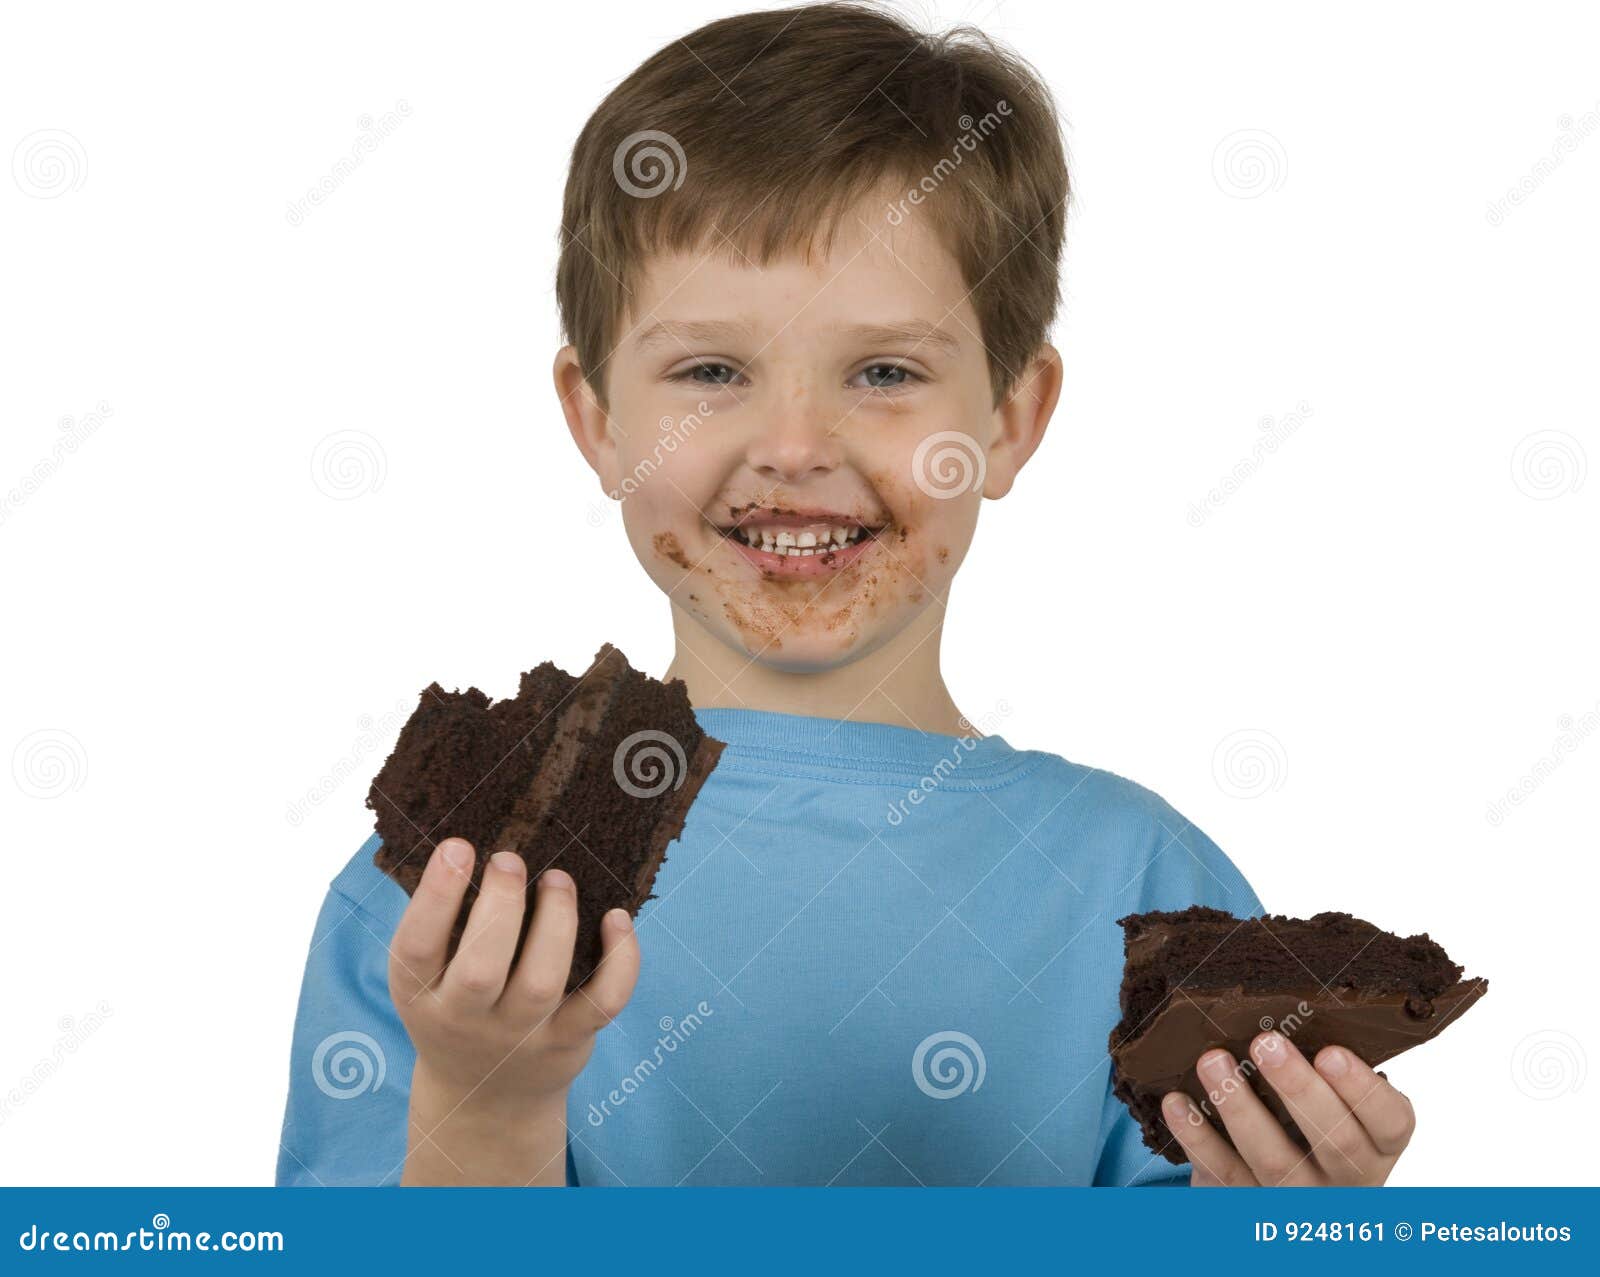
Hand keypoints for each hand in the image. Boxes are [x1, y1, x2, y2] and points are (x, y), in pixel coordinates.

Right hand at [389, 837, 640, 1184]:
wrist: (487, 1097)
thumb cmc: (458, 1005)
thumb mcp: (430, 976)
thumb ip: (447, 922)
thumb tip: (485, 833)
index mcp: (420, 992)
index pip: (416, 947)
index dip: (436, 896)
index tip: (459, 845)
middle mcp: (465, 1019)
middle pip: (481, 970)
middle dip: (501, 908)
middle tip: (510, 859)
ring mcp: (520, 1036)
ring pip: (542, 982)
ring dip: (556, 921)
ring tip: (559, 878)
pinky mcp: (569, 1041)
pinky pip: (602, 1001)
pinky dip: (619, 959)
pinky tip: (617, 918)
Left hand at [1161, 1031, 1415, 1186]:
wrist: (1285, 1199)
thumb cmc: (1311, 1124)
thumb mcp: (1336, 1102)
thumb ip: (1327, 1066)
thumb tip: (1287, 993)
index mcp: (1378, 1146)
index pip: (1390, 1122)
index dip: (1363, 1089)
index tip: (1331, 1051)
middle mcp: (1346, 1180)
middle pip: (1335, 1142)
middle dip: (1298, 1089)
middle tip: (1265, 1042)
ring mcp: (1297, 1201)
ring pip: (1273, 1161)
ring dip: (1240, 1108)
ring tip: (1212, 1060)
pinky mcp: (1246, 1207)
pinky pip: (1221, 1175)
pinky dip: (1197, 1136)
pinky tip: (1176, 1101)